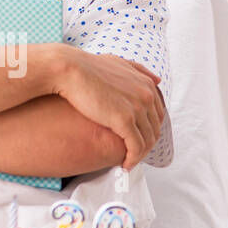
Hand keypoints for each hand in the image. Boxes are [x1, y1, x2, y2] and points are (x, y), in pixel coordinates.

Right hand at [52, 48, 164, 171]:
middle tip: (133, 153)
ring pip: (147, 140)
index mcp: (145, 84)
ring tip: (129, 161)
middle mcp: (146, 95)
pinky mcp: (124, 120)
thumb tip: (157, 81)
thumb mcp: (119, 63)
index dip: (149, 129)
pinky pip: (136, 147)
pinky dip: (133, 159)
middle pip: (154, 129)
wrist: (69, 70)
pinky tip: (124, 165)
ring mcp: (137, 108)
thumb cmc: (88, 68)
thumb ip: (139, 71)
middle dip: (146, 144)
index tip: (139, 138)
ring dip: (139, 154)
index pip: (158, 114)